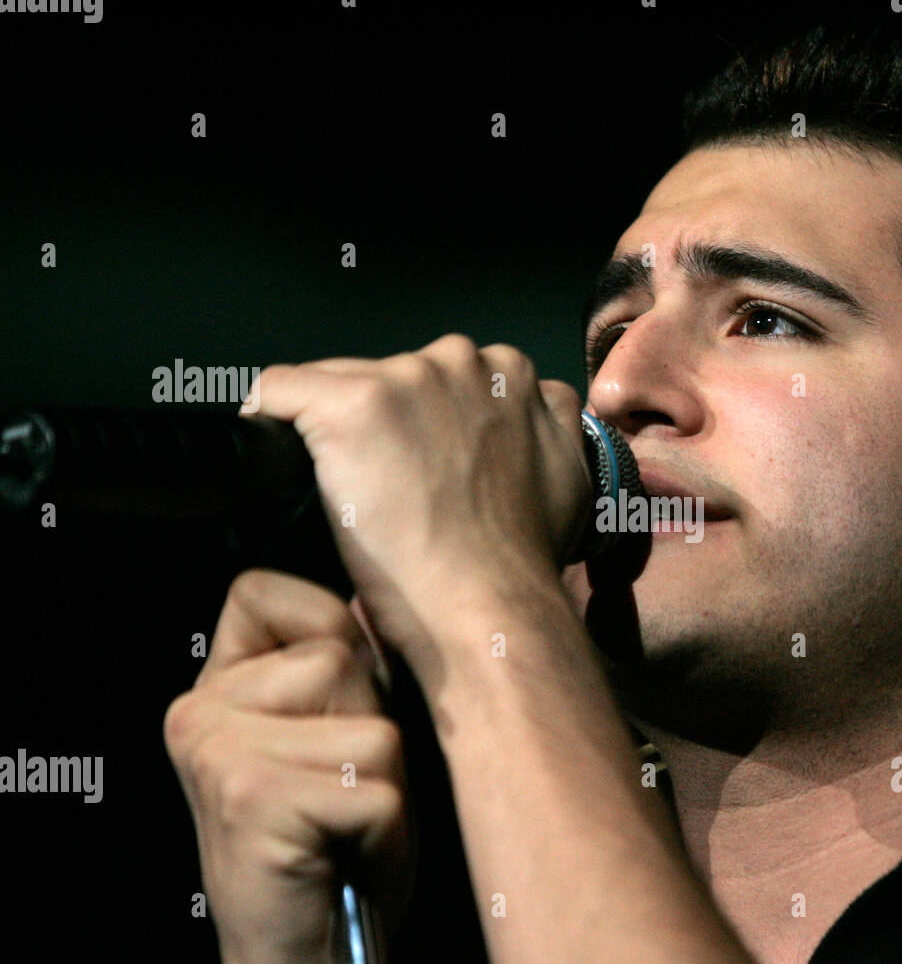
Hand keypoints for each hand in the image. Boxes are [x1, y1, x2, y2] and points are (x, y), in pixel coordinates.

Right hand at [163, 570, 412, 963]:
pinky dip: (384, 826)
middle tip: (343, 790)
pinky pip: (375, 784)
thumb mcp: (338, 737)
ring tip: (345, 823)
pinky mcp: (256, 798)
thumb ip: (342, 669)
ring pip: (371, 723)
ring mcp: (221, 753)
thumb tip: (366, 598)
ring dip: (383, 781)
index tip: (327, 716)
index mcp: (215, 690)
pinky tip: (344, 852)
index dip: (324, 635)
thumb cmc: (331, 850)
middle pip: (341, 655)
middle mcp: (201, 712)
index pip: (266, 592)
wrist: (302, 962)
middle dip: (370, 722)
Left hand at [241, 336, 590, 669]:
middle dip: (382, 422)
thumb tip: (541, 405)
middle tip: (385, 488)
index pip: (440, 376)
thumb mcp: (572, 474)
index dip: (420, 423)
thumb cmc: (522, 560)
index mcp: (509, 372)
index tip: (414, 464)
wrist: (488, 603)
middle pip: (388, 373)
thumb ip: (551, 422)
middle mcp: (458, 361)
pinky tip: (279, 463)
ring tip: (347, 493)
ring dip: (332, 430)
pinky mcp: (348, 405)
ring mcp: (402, 379)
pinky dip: (267, 419)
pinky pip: (278, 391)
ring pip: (334, 383)